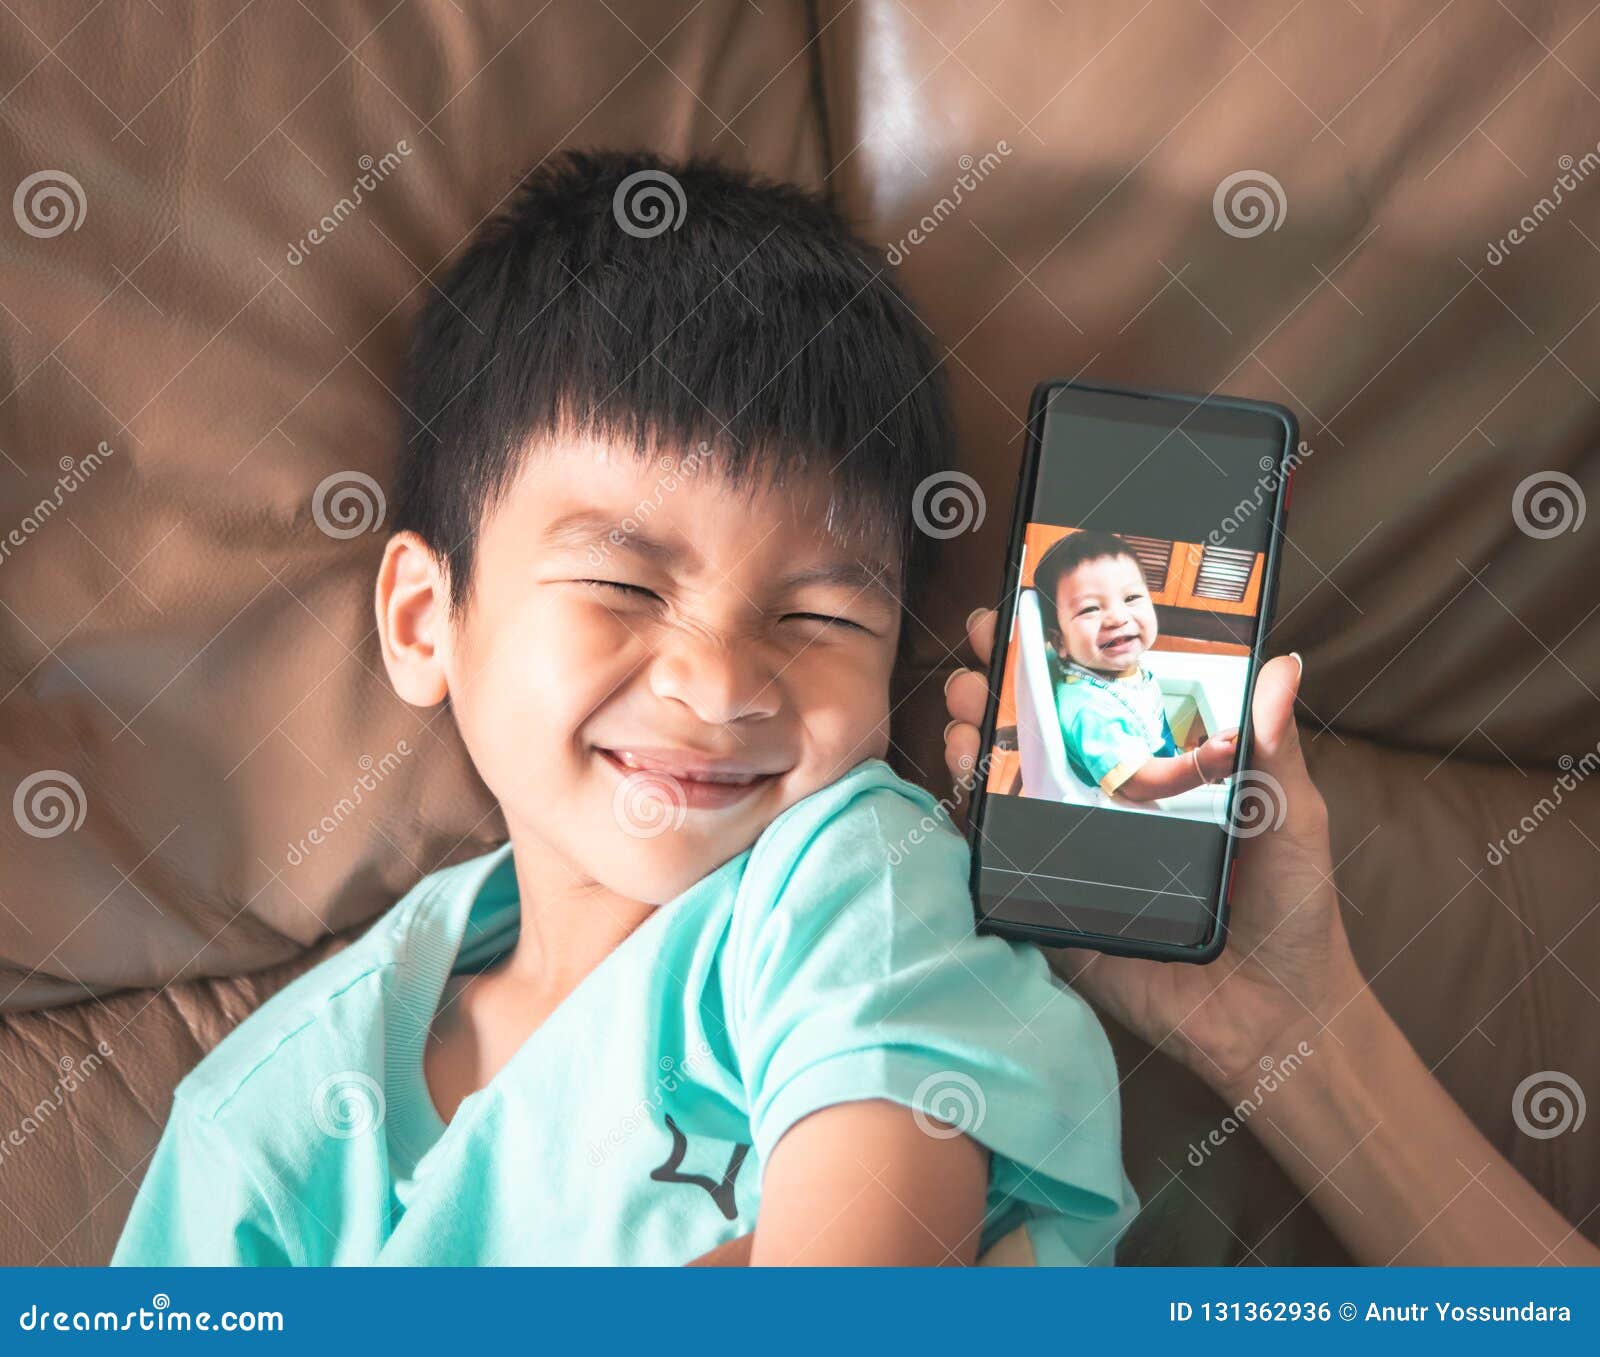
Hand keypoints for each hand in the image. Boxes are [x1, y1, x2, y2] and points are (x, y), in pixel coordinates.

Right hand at [944, 610, 1363, 1099]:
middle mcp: (1097, 808)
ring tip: (967, 715)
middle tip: (978, 662)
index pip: (1084, 704)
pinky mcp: (1047, 910)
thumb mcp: (1289, 810)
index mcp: (1149, 776)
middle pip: (1025, 737)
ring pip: (997, 789)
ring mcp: (1065, 856)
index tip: (1015, 615)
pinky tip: (963, 789)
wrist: (1275, 1013)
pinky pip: (993, 863)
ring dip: (968, 742)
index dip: (1044, 661)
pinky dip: (967, 824)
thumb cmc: (1291, 910)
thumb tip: (1284, 662)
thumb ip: (1275, 742)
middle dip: (989, 690)